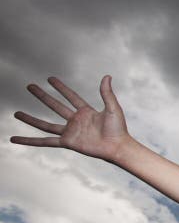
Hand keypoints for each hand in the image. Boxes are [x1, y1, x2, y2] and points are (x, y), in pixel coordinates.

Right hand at [10, 75, 131, 162]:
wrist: (117, 146)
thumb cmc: (118, 129)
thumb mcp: (113, 108)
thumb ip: (107, 93)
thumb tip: (107, 76)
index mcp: (86, 111)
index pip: (70, 96)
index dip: (60, 87)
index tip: (50, 79)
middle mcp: (76, 121)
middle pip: (55, 106)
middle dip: (42, 96)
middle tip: (30, 86)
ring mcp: (70, 132)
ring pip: (45, 125)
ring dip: (31, 119)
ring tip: (16, 114)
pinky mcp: (67, 142)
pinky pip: (45, 141)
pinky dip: (30, 141)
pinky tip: (17, 139)